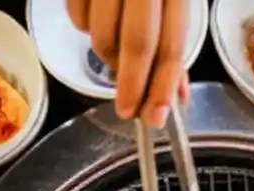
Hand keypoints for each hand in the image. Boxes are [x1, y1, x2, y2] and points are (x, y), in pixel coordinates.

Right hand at [66, 0, 189, 126]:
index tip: (156, 115)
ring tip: (116, 50)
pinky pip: (77, 19)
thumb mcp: (171, 1)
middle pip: (137, 45)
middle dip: (132, 86)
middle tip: (127, 109)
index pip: (171, 47)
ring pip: (103, 39)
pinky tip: (97, 22)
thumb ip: (173, 40)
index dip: (162, 87)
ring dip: (109, 58)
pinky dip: (85, 29)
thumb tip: (176, 91)